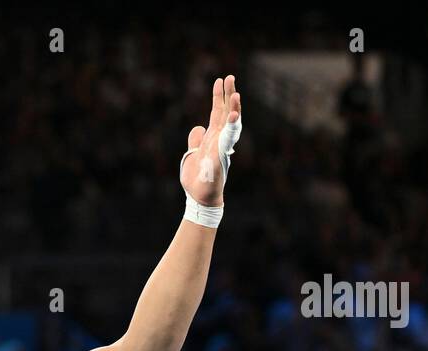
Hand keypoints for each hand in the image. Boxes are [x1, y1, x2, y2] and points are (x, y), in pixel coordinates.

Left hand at [180, 75, 241, 206]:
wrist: (199, 197)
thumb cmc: (198, 179)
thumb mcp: (192, 154)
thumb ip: (196, 139)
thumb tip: (198, 127)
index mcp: (213, 137)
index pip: (217, 112)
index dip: (218, 97)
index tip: (219, 80)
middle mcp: (219, 139)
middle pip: (225, 112)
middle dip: (228, 94)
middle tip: (230, 76)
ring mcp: (221, 146)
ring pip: (231, 123)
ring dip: (233, 108)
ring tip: (235, 92)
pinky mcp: (221, 155)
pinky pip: (228, 139)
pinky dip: (231, 126)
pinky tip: (233, 115)